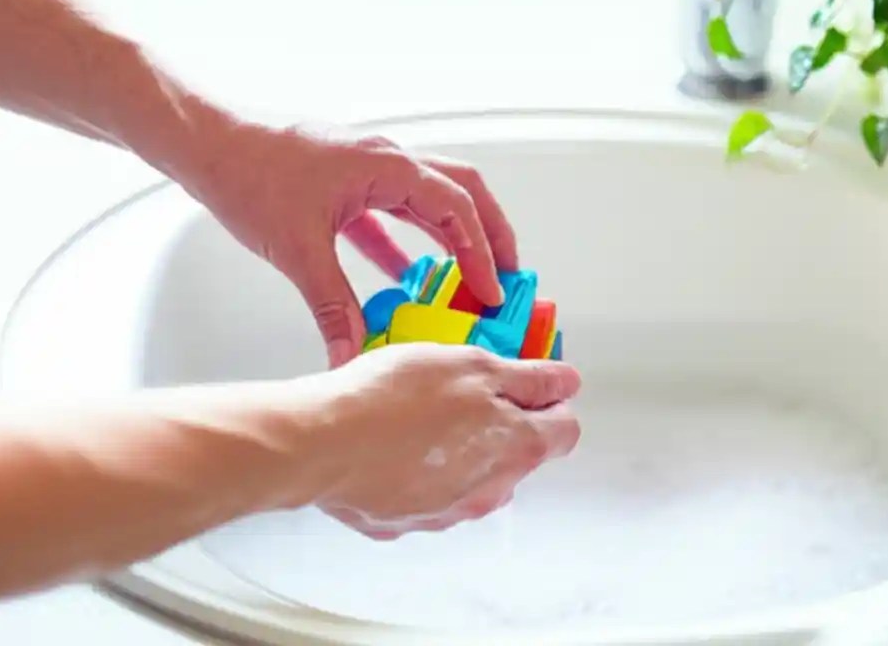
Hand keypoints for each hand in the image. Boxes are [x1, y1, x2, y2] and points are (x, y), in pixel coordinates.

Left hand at [171, 117, 518, 367]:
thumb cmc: (247, 171)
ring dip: (455, 237)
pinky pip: (393, 213)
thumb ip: (330, 304)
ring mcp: (368, 168)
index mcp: (387, 166)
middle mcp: (386, 160)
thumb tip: (350, 352)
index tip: (492, 292)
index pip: (456, 209)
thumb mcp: (296, 249)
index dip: (481, 253)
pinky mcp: (346, 182)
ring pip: (431, 200)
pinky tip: (407, 278)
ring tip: (469, 279)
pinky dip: (408, 243)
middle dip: (491, 234)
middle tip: (506, 277)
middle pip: (462, 192)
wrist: (205, 141)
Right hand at [315, 343, 580, 539]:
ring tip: (419, 414)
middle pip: (518, 454)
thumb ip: (529, 378)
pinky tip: (392, 444)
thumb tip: (567, 383)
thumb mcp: (472, 365)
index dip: (550, 400)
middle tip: (462, 390)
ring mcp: (449, 512)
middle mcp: (491, 490)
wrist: (320, 444)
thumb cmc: (392, 399)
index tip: (526, 381)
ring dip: (460, 448)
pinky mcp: (408, 521)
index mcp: (517, 448)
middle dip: (501, 422)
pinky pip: (429, 492)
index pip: (565, 429)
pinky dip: (421, 470)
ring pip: (473, 475)